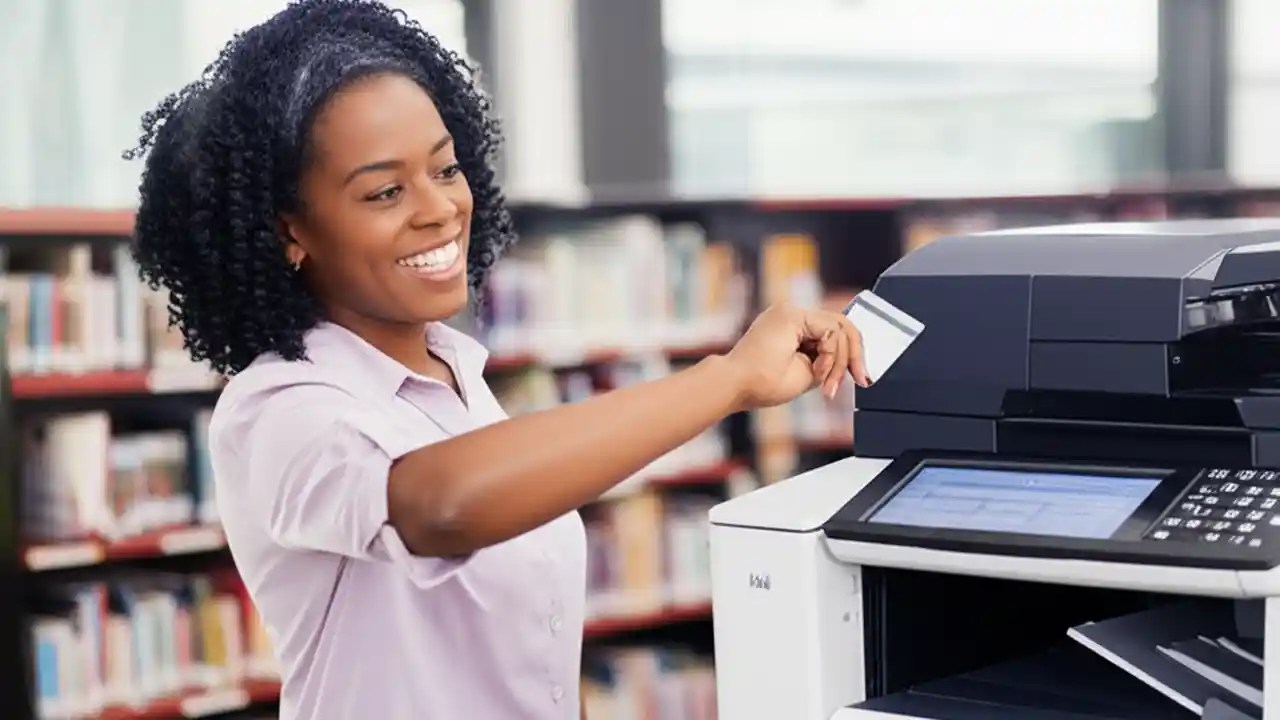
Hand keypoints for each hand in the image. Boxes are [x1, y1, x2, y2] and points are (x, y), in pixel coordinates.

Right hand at [725, 302, 869, 410]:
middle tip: (861, 379)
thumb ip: (826, 359)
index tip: (860, 377)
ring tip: (826, 384)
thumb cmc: (761, 386)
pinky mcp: (790, 315)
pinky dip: (832, 355)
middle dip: (854, 356)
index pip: (834, 331)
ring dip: (840, 361)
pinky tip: (819, 372)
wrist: (737, 386)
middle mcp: (792, 316)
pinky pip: (830, 330)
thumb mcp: (808, 373)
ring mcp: (790, 312)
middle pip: (841, 326)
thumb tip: (849, 357)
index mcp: (793, 329)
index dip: (851, 354)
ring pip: (839, 328)